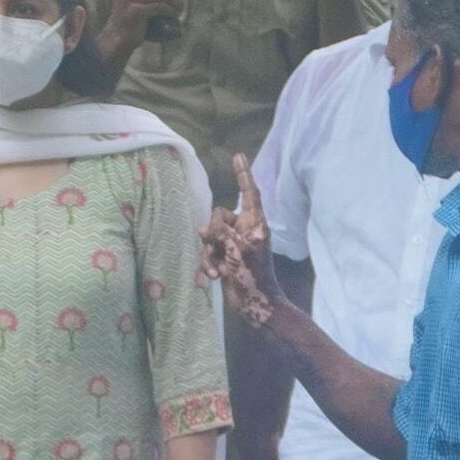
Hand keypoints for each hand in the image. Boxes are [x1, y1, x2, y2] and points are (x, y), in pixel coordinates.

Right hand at [200, 154, 284, 326]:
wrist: (254, 304)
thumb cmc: (253, 274)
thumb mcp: (236, 247)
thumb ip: (220, 231)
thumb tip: (204, 229)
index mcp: (255, 222)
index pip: (249, 192)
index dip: (243, 173)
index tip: (238, 155)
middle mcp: (244, 229)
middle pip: (219, 215)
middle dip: (213, 232)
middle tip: (220, 249)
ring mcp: (234, 244)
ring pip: (210, 235)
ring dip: (210, 253)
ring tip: (217, 269)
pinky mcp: (225, 258)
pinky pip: (209, 251)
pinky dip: (209, 263)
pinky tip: (213, 276)